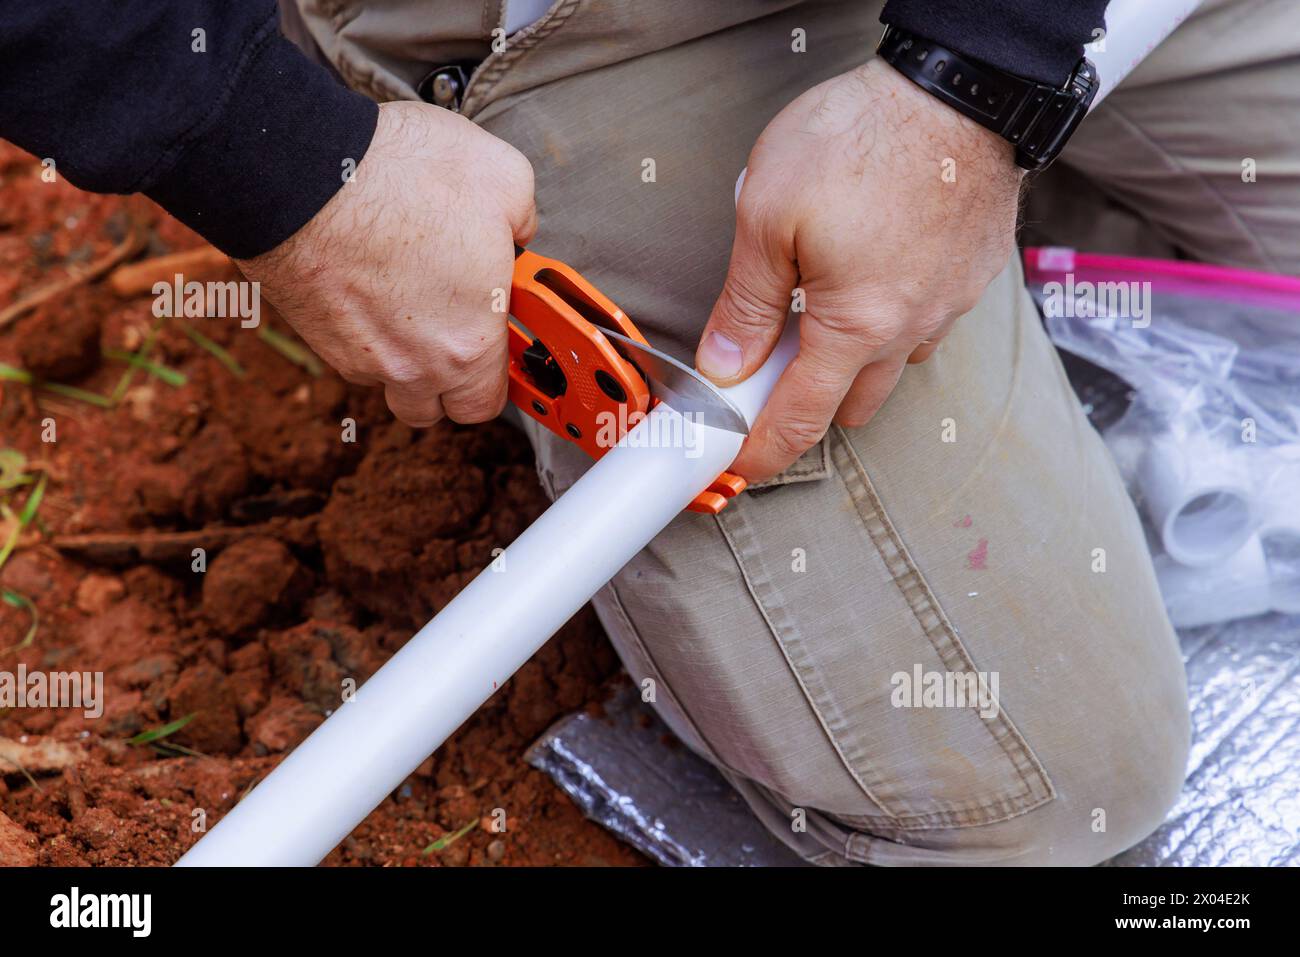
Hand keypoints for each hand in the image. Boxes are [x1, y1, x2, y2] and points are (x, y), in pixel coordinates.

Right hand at [236, 100, 536, 425]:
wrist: (303, 167)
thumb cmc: (399, 175)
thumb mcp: (505, 181)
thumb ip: (522, 222)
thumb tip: (517, 228)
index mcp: (466, 346)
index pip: (488, 401)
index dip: (497, 373)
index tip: (499, 339)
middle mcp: (410, 366)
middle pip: (433, 409)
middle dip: (448, 380)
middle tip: (456, 325)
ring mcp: (356, 355)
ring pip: (387, 379)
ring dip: (402, 354)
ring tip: (409, 294)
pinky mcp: (314, 334)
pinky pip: (347, 349)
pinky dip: (360, 327)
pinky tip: (368, 277)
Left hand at [695, 58, 1022, 481]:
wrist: (956, 86)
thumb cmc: (860, 137)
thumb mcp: (768, 215)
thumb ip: (745, 302)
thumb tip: (725, 363)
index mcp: (856, 326)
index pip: (800, 419)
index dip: (762, 452)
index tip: (739, 468)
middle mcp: (910, 330)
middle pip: (850, 405)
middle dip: (808, 403)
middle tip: (767, 368)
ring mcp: (949, 305)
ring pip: (892, 365)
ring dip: (853, 360)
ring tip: (819, 305)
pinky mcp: (972, 276)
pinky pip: (926, 323)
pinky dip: (891, 321)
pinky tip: (871, 277)